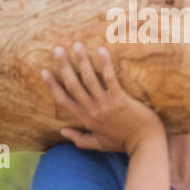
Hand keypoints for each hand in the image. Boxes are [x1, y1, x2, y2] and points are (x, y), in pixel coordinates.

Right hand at [42, 42, 164, 153]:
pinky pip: (110, 79)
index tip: (44, 71)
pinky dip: (105, 64)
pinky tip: (101, 51)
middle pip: (73, 85)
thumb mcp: (99, 144)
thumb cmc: (124, 143)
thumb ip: (80, 139)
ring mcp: (106, 105)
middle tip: (58, 50)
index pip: (63, 100)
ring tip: (76, 45)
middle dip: (64, 66)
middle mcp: (92, 111)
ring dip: (82, 61)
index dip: (52, 86)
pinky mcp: (121, 100)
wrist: (146, 144)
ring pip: (89, 79)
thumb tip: (62, 132)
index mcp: (85, 120)